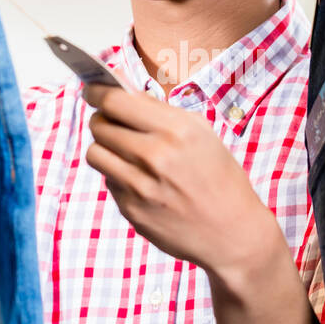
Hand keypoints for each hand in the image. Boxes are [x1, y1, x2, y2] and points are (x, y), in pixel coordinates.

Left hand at [81, 80, 283, 276]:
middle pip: (99, 125)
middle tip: (112, 122)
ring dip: (105, 147)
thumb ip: (160, 112)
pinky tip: (142, 180)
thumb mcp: (201, 134)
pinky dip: (118, 175)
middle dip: (103, 119)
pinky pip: (108, 180)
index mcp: (177, 130)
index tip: (92, 90)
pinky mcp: (130, 209)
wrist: (232, 233)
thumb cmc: (220, 179)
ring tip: (123, 150)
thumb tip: (122, 90)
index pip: (115, 101)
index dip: (97, 92)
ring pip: (95, 152)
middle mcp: (155, 156)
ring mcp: (140, 185)